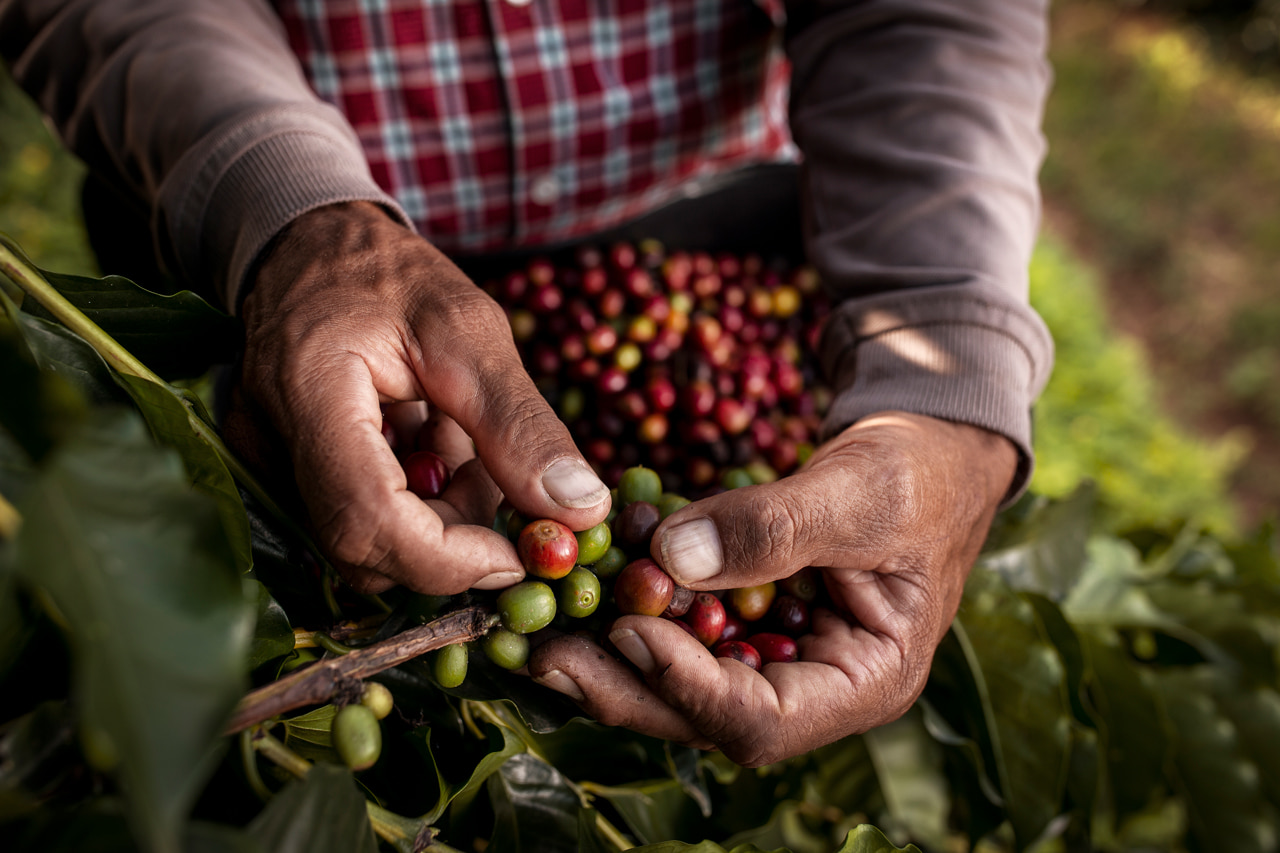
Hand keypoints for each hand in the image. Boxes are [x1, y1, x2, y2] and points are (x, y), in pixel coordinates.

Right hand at [222, 202, 609, 594]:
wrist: (309, 243)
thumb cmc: (388, 272)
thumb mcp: (468, 328)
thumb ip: (519, 424)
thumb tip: (581, 509)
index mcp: (310, 392)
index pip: (369, 518)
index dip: (452, 557)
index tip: (519, 552)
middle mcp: (269, 440)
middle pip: (365, 545)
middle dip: (451, 536)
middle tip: (496, 477)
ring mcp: (267, 459)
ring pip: (365, 539)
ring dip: (437, 513)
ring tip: (461, 438)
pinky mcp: (282, 469)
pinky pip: (356, 513)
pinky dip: (413, 496)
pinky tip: (429, 439)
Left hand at [529, 412, 1015, 764]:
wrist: (929, 446)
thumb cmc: (922, 470)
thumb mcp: (864, 491)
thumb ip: (777, 528)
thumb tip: (671, 558)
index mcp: (866, 681)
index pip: (762, 718)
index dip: (689, 686)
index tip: (628, 632)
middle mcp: (812, 685)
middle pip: (703, 711)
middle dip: (621, 683)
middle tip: (540, 651)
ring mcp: (776, 652)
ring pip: (681, 672)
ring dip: (611, 645)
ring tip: (540, 615)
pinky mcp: (746, 616)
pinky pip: (682, 621)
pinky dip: (636, 598)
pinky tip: (589, 569)